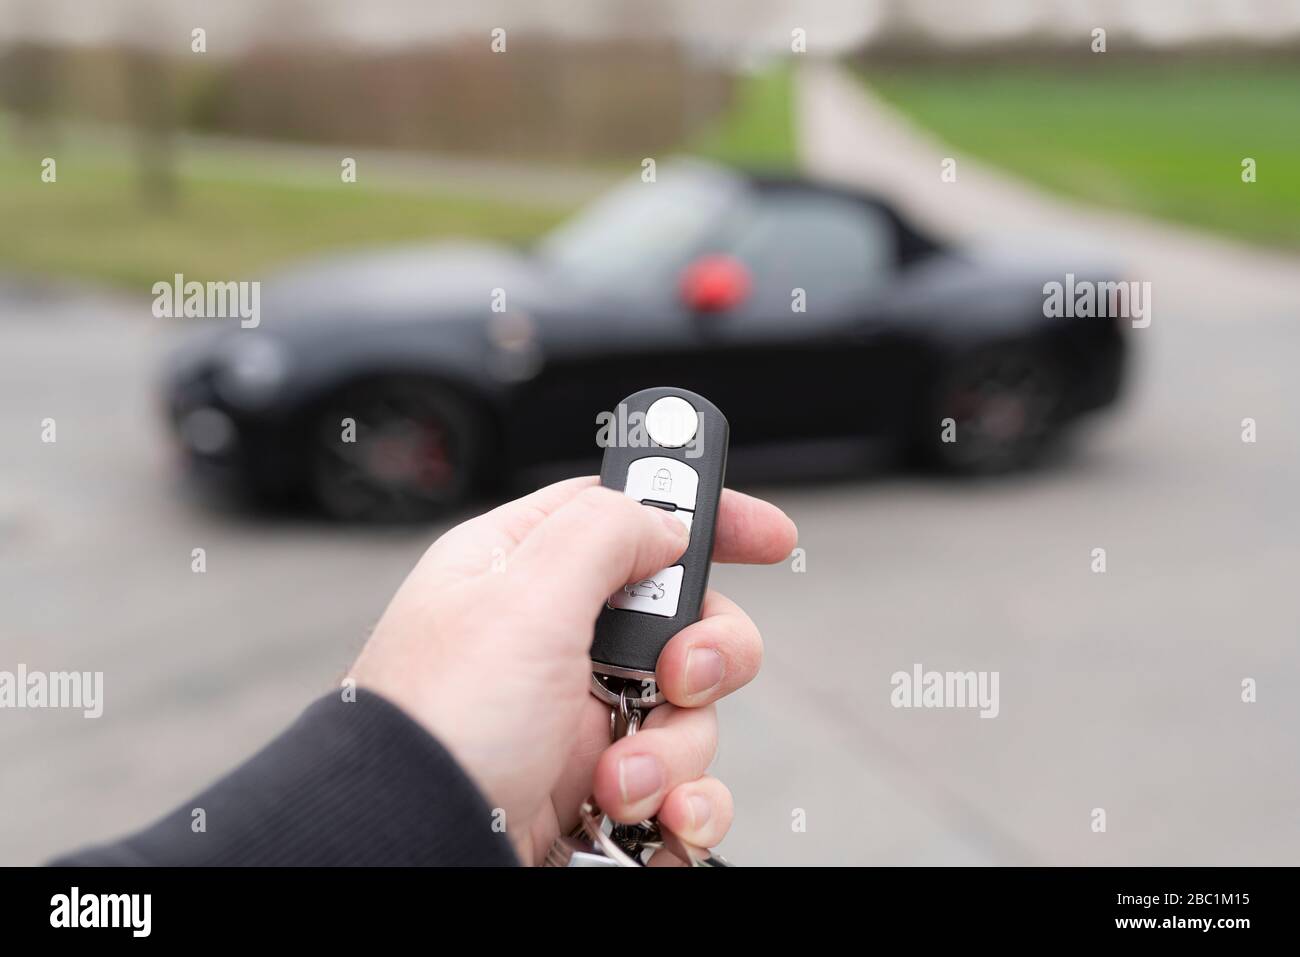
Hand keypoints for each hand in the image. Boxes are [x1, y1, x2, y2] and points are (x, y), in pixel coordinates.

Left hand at [348, 477, 796, 863]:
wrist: (410, 849)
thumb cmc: (437, 727)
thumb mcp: (520, 597)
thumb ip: (604, 533)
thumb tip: (666, 523)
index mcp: (525, 572)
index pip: (628, 517)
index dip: (703, 518)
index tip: (767, 535)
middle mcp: (555, 639)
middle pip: (683, 618)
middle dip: (705, 654)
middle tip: (678, 677)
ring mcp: (577, 716)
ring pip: (690, 710)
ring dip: (673, 751)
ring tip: (616, 782)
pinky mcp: (594, 786)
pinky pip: (679, 784)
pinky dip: (681, 806)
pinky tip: (651, 820)